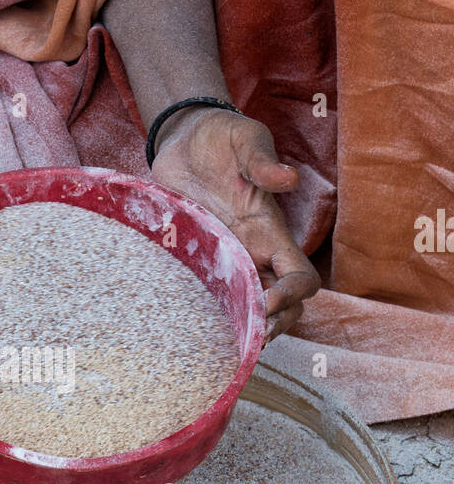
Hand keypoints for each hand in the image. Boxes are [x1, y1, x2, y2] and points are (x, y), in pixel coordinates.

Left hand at [150, 107, 319, 340]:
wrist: (183, 137)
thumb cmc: (220, 137)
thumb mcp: (244, 139)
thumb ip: (261, 161)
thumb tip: (289, 179)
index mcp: (271, 232)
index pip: (300, 276)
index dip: (293, 295)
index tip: (269, 302)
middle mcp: (254, 254)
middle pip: (284, 306)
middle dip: (275, 326)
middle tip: (251, 338)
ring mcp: (226, 262)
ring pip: (249, 310)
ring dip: (247, 330)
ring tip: (230, 345)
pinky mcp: (197, 262)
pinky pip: (212, 299)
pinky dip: (213, 318)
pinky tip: (196, 332)